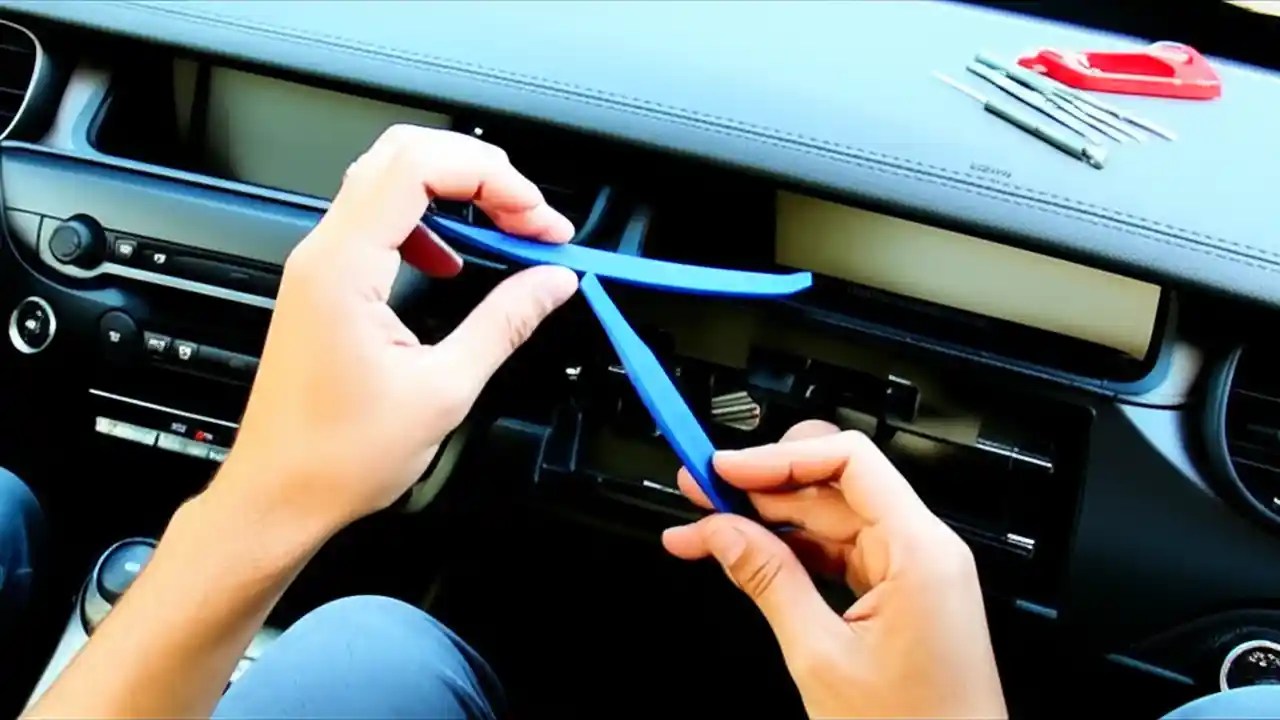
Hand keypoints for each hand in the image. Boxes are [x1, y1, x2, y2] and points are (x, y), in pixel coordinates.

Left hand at [217, 125, 579, 534]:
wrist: (279, 494)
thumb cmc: (339, 456)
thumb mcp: (444, 389)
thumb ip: (505, 323)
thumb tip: (552, 281)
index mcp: (344, 266)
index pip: (418, 167)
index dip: (490, 177)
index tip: (536, 218)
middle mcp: (324, 252)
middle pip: (404, 156)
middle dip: (479, 173)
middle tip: (530, 217)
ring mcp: (321, 265)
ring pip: (390, 180)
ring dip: (456, 193)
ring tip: (507, 232)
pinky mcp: (326, 284)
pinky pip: (379, 221)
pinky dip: (429, 222)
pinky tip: (457, 261)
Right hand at [663, 420, 1006, 718]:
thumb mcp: (821, 657)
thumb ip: (769, 582)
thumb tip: (724, 533)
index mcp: (921, 553)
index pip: (848, 462)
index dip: (778, 457)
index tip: (723, 467)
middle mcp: (925, 552)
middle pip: (833, 486)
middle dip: (760, 486)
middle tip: (700, 490)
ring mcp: (915, 573)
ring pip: (830, 519)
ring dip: (767, 521)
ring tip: (707, 528)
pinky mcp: (902, 595)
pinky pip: (840, 553)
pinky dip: (792, 552)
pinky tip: (747, 556)